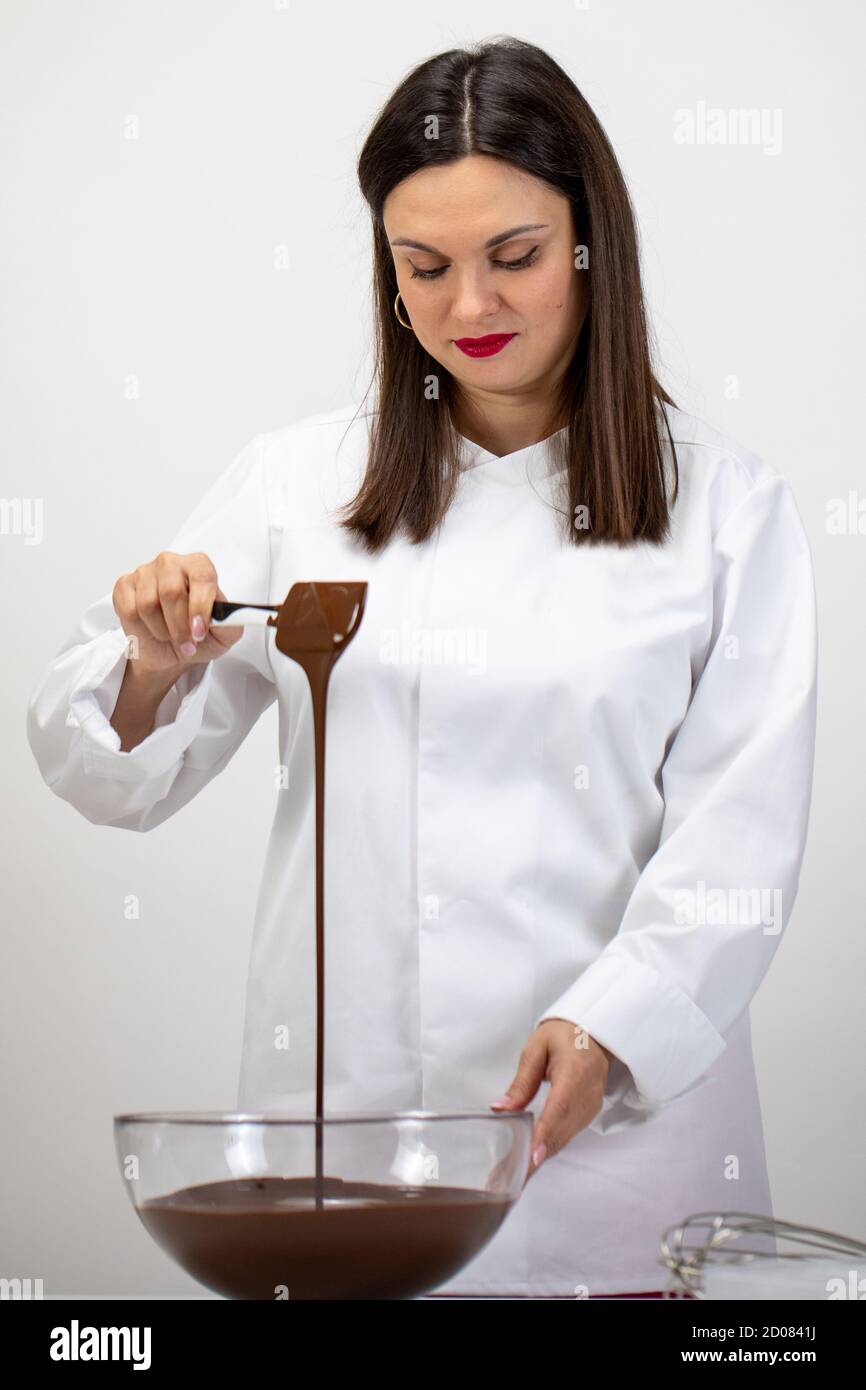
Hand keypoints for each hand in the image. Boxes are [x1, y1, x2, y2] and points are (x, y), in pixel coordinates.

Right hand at [112, 551, 243, 675]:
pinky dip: (142, 628)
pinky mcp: (124, 585)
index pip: (202, 576)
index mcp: (199, 565)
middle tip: (188, 644)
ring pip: (148, 603)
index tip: (199, 632)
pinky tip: (152, 630)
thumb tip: (228, 613)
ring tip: (171, 637)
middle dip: (180, 626)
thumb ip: (232, 621)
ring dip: (162, 630)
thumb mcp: (225, 634)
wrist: (171, 651)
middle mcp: (171, 563)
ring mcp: (145, 572)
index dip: (200, 607)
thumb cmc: (198, 635)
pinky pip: (129, 609)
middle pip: (171, 591)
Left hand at [490, 1019, 613, 1181]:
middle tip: (507, 1179)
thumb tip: (501, 1108)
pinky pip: (566, 1136)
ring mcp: (590, 1108)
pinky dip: (547, 1149)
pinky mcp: (587, 1115)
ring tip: (511, 1177)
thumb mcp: (537, 1048)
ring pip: (563, 1139)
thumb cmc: (564, 1036)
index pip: (560, 1108)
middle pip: (561, 1132)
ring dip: (538, 1159)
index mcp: (574, 1073)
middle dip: (534, 1158)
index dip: (546, 1133)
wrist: (595, 1036)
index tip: (533, 1156)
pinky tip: (528, 1162)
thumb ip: (521, 1081)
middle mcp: (586, 1096)